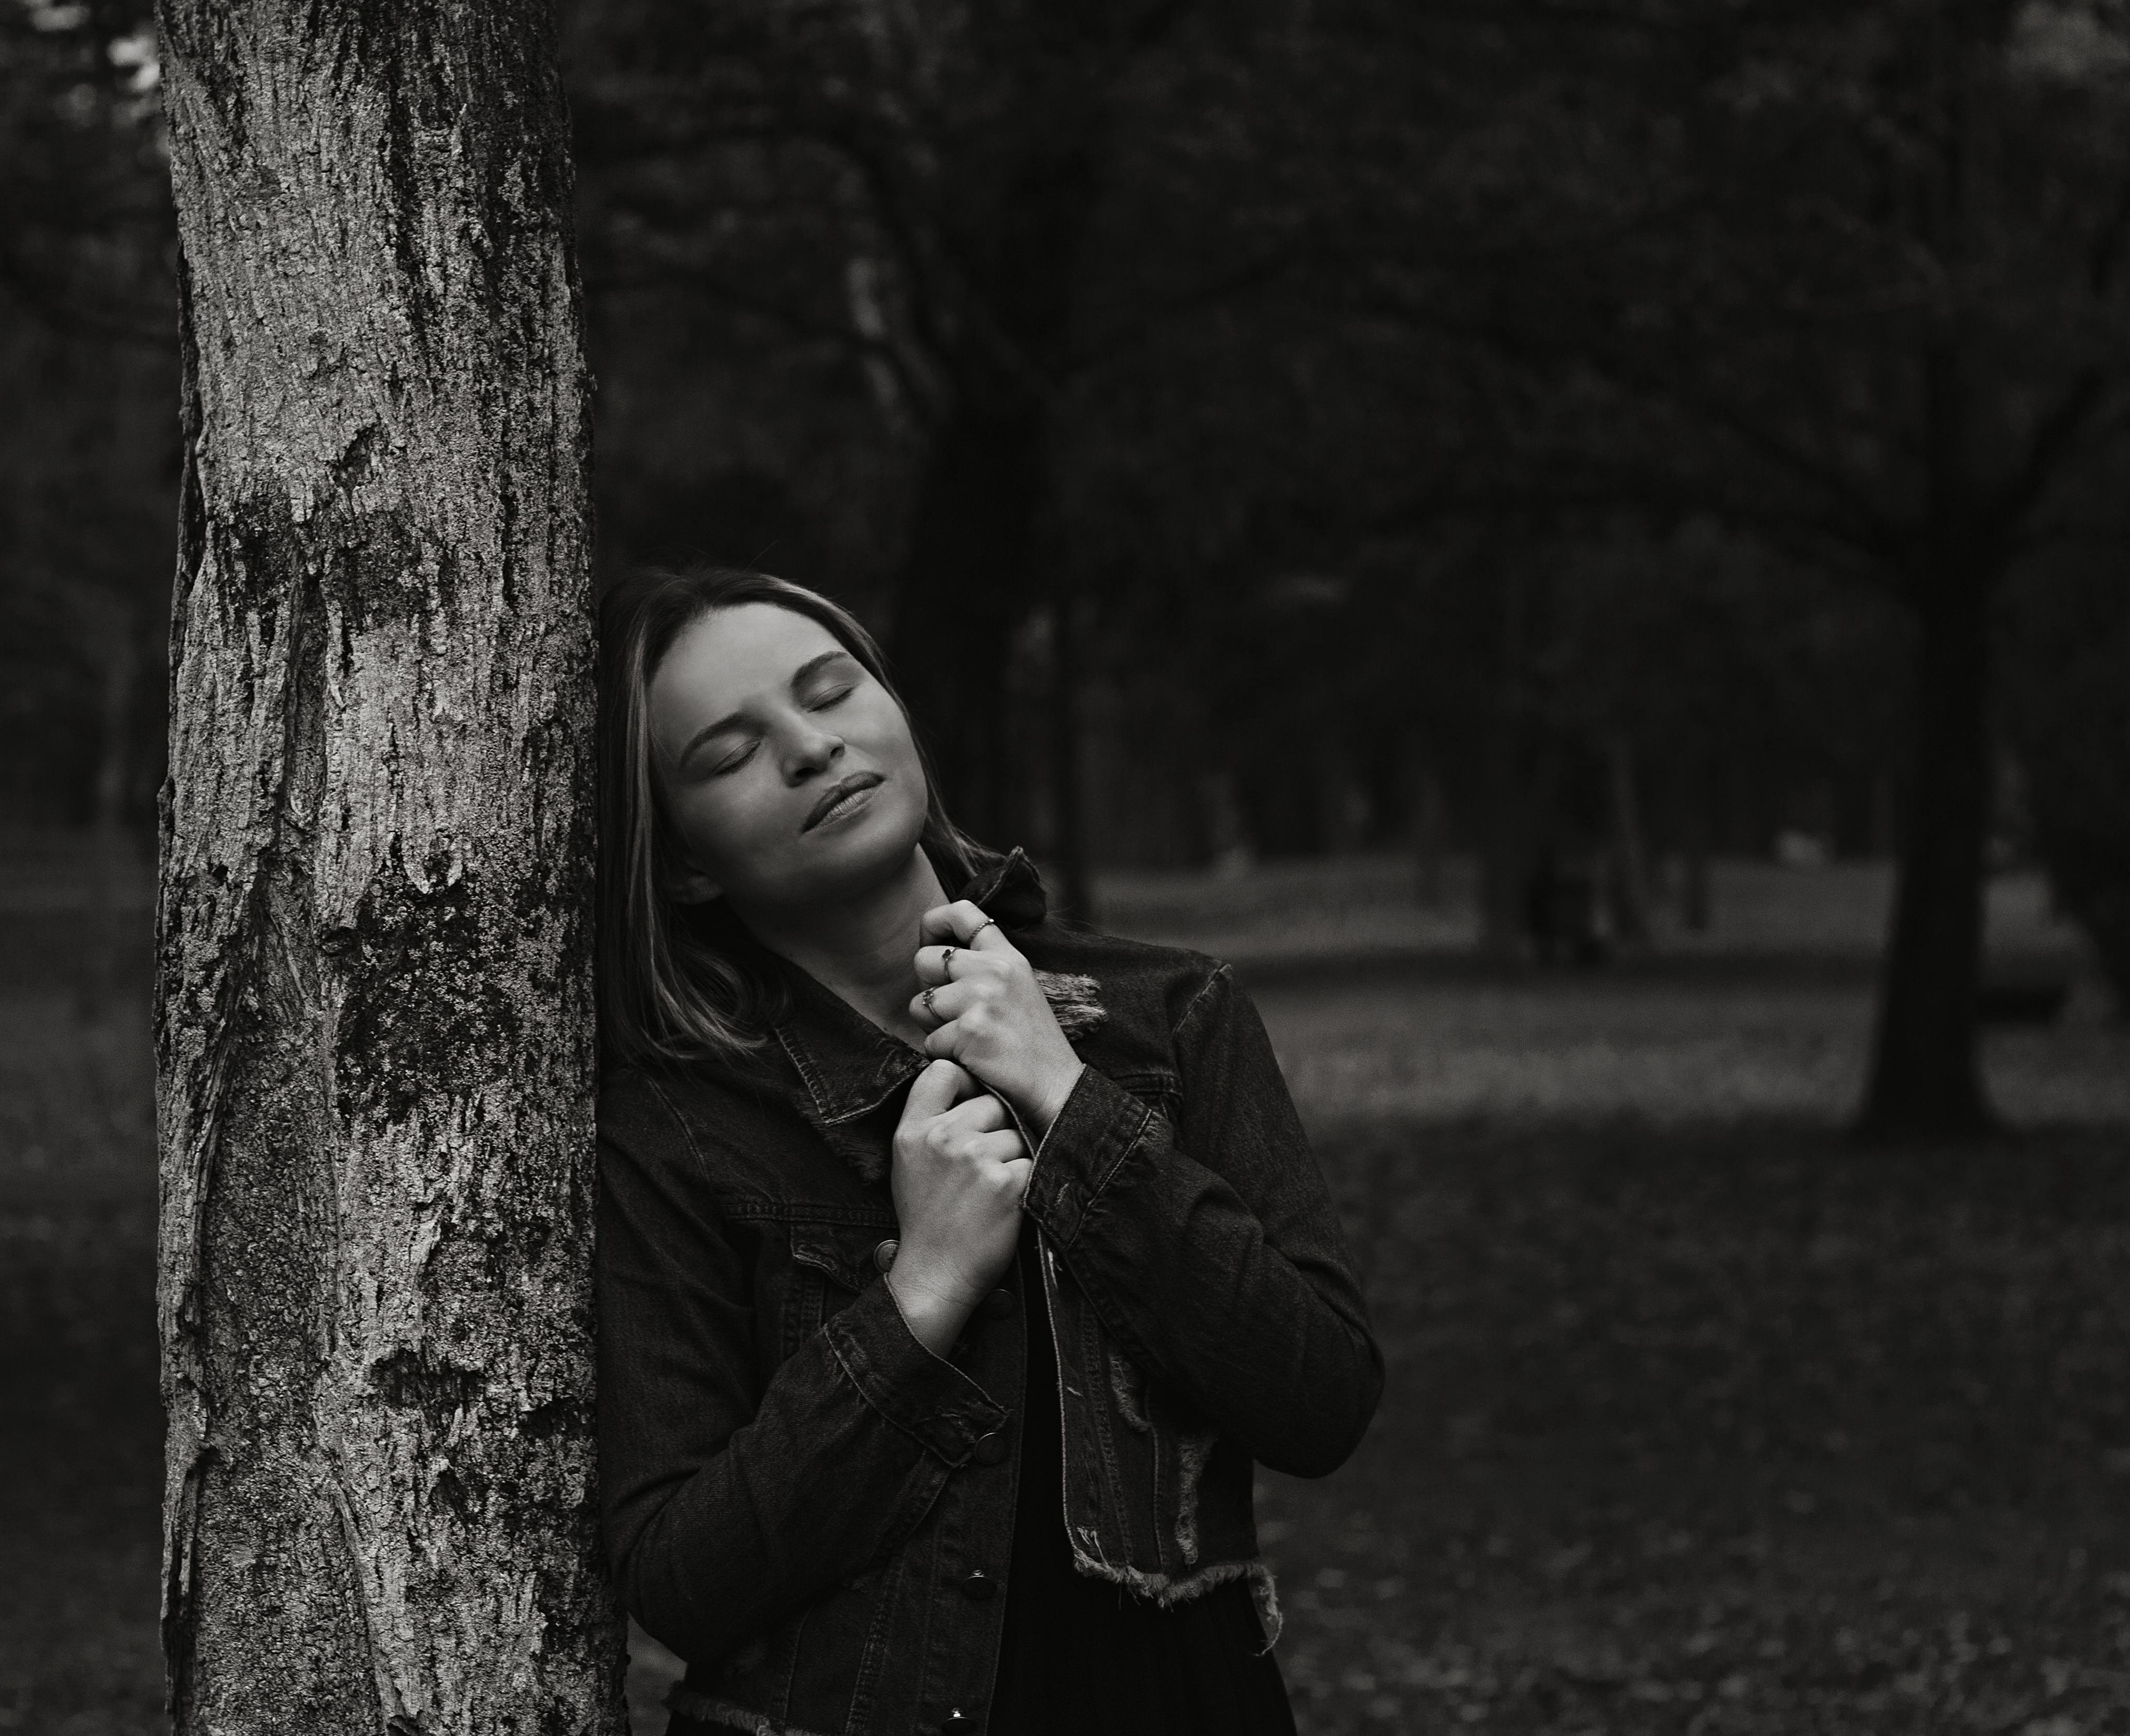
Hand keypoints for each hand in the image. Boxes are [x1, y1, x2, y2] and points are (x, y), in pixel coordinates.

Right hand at [885, 1059, 1031, 1355]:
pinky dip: (1025, 1182)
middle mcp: (942, 1138)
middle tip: (980, 1168)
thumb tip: (965, 1078)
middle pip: (992, 1103)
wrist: (936, 1273)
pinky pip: (1031, 1161)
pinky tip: (1004, 1204)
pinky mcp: (1006, 1182)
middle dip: (996, 1129)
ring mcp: (975, 1158)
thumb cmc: (926, 1216)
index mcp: (913, 1130)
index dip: (965, 1084)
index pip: (944, 1072)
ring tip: (989, 1190)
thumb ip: (928, 1118)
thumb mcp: (908, 1160)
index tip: (971, 1108)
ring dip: (1013, 1157)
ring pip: (1016, 1133)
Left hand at [909, 901, 1085, 1134]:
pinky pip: (929, 1042)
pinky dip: (944, 1056)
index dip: (934, 922)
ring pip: (919, 1004)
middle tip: (952, 1013)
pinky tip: (972, 1060)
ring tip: (965, 1039)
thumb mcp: (1019, 989)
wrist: (1055, 1086)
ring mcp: (981, 1000)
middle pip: (923, 960)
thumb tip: (937, 955)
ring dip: (932, 1028)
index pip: (963, 912)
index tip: (929, 940)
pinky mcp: (969, 1032)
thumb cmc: (1032, 1043)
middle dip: (928, 989)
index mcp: (1008, 957)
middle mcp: (994, 971)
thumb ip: (986, 967)